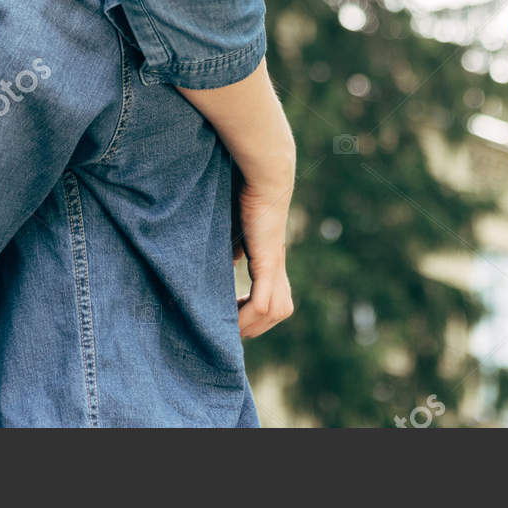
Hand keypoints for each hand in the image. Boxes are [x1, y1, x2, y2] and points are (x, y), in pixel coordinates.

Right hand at [234, 171, 293, 338]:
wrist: (265, 178)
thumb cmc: (247, 196)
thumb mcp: (234, 229)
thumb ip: (233, 247)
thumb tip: (226, 260)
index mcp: (272, 261)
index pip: (276, 300)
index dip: (256, 313)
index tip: (233, 318)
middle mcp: (278, 267)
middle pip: (281, 310)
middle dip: (256, 325)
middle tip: (232, 329)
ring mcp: (275, 265)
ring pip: (275, 311)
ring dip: (253, 324)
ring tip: (231, 325)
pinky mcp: (268, 262)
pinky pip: (263, 303)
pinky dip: (248, 316)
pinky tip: (233, 318)